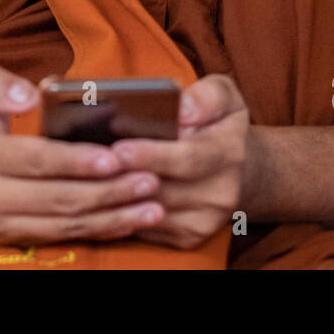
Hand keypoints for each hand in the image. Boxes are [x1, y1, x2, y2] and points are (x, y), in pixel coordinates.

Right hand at [0, 64, 166, 245]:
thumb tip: (31, 94)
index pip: (35, 160)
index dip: (76, 161)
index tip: (114, 157)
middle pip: (57, 198)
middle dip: (108, 191)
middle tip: (149, 179)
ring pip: (63, 224)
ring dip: (112, 215)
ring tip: (152, 204)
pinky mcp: (9, 236)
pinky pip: (60, 236)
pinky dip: (99, 230)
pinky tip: (129, 219)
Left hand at [107, 73, 248, 248]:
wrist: (242, 170)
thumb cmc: (221, 125)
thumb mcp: (223, 97)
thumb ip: (206, 96)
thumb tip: (184, 109)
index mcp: (229, 154)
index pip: (188, 158)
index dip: (151, 155)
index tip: (119, 148)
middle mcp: (221, 192)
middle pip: (164, 189)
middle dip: (126, 177)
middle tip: (94, 163)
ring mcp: (205, 219)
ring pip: (150, 212)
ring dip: (119, 196)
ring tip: (91, 175)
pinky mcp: (188, 237)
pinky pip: (147, 228)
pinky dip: (122, 212)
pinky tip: (103, 192)